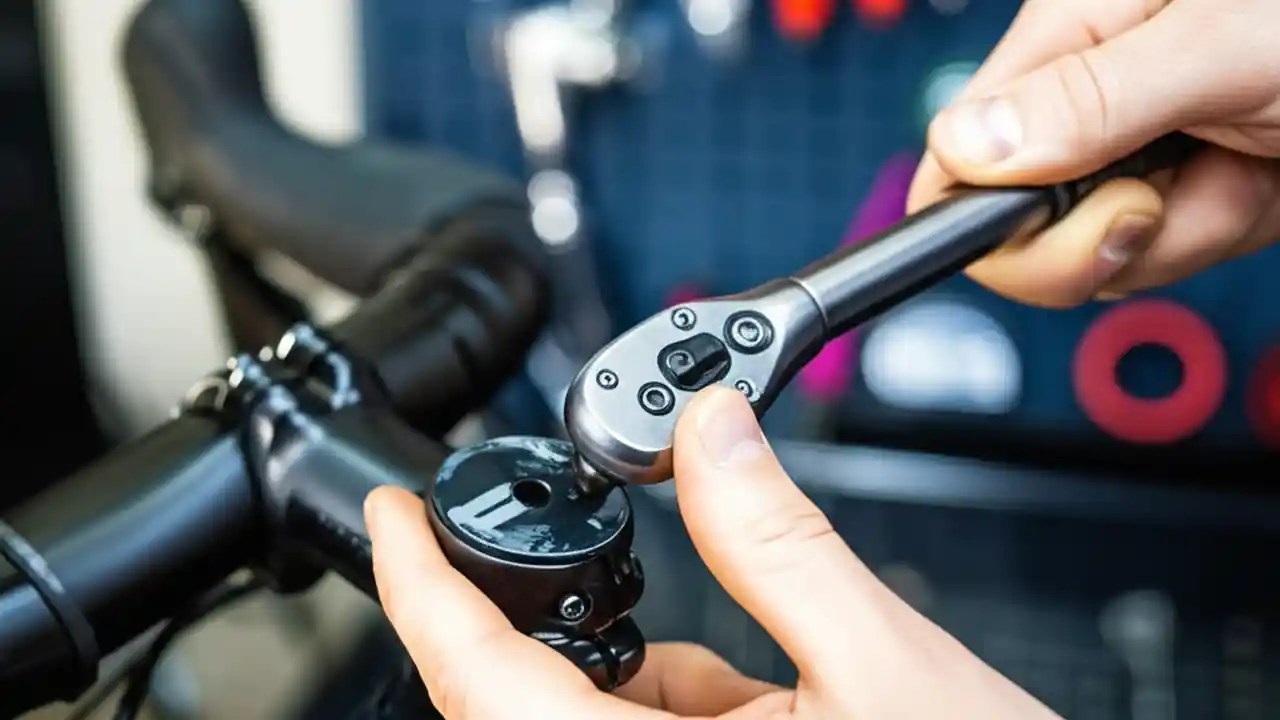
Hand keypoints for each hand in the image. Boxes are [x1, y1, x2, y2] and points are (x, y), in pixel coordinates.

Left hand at [365, 387, 1058, 718]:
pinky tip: (754, 687)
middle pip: (524, 695)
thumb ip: (784, 547)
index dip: (416, 587)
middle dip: (543, 610)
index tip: (394, 519)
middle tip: (579, 542)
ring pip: (593, 713)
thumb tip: (716, 430)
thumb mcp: (888, 668)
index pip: (478, 679)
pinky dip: (683, 694)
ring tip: (738, 650)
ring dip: (639, 658)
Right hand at [909, 0, 1279, 306]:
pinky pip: (1160, 252)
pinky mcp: (1189, 188)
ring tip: (1242, 166)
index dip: (984, 213)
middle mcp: (1091, 93)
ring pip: (1092, 249)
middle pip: (1014, 220)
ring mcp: (1140, 146)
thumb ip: (1091, 97)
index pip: (958, 151)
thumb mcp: (1227, 45)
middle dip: (1093, 240)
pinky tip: (1257, 183)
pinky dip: (1217, 234)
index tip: (1058, 224)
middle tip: (1156, 200)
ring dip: (1179, 234)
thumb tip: (965, 145)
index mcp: (1074, 30)